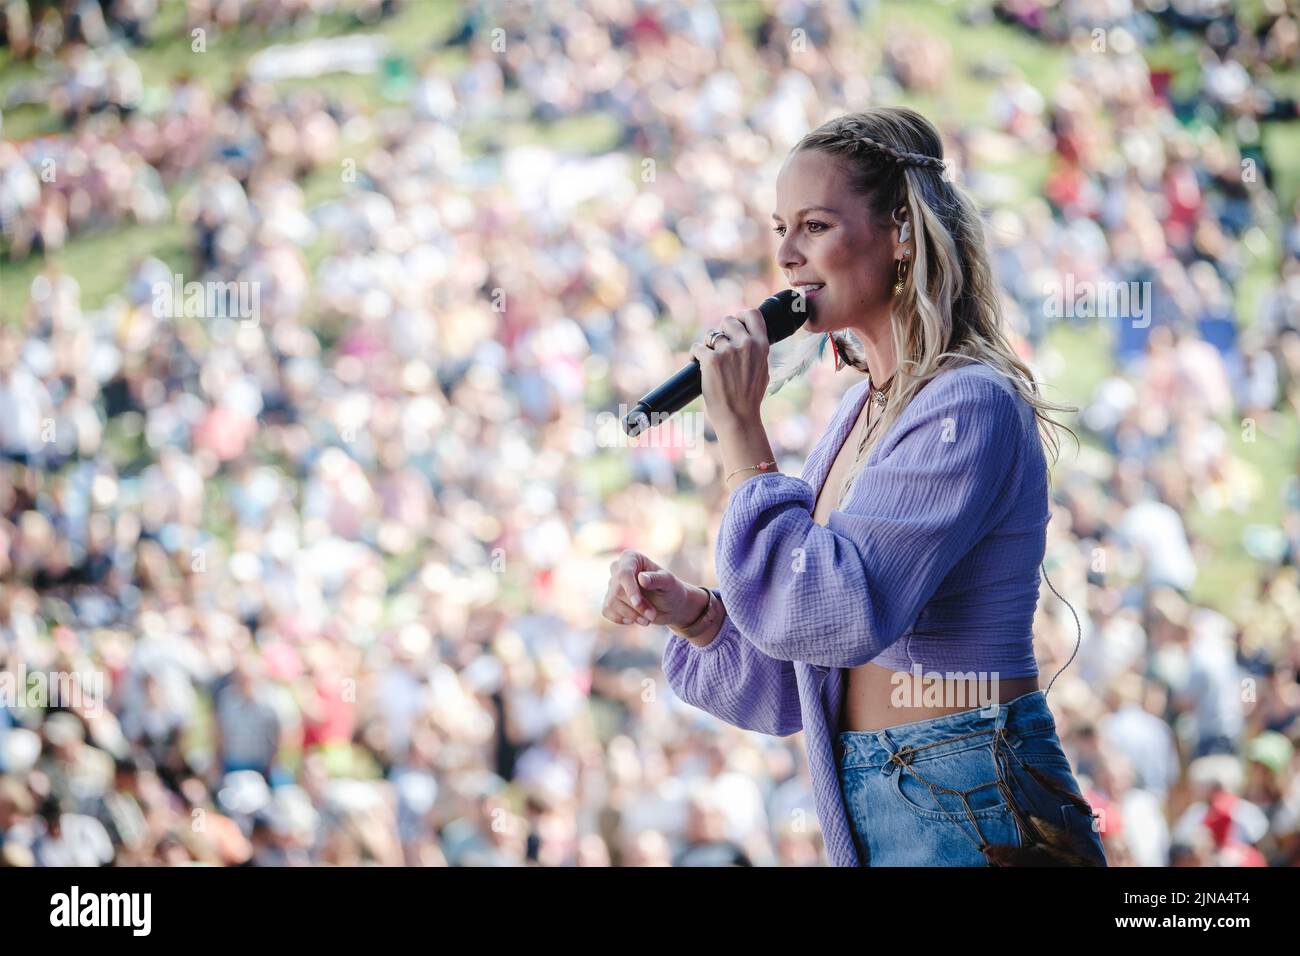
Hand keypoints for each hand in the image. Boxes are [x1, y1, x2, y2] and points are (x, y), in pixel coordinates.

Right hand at [602, 550, 703, 628]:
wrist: (670, 605)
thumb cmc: (671, 589)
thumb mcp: (669, 583)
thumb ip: (656, 579)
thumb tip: (641, 578)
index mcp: (631, 558)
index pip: (624, 574)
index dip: (630, 590)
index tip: (638, 603)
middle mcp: (618, 569)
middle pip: (617, 591)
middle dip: (636, 607)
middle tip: (652, 615)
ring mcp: (612, 585)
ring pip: (611, 603)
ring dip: (631, 615)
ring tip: (647, 620)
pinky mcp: (610, 600)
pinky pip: (607, 611)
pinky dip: (620, 619)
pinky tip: (634, 620)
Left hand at [688, 310, 769, 427]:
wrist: (739, 417)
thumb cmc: (749, 398)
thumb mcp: (762, 370)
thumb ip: (756, 351)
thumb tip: (747, 337)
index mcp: (761, 345)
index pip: (752, 314)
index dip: (741, 315)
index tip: (735, 322)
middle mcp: (746, 344)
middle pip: (727, 321)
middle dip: (721, 331)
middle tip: (718, 346)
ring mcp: (728, 351)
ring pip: (710, 335)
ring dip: (707, 345)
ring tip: (707, 358)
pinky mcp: (710, 360)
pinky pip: (697, 347)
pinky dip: (694, 355)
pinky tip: (695, 363)